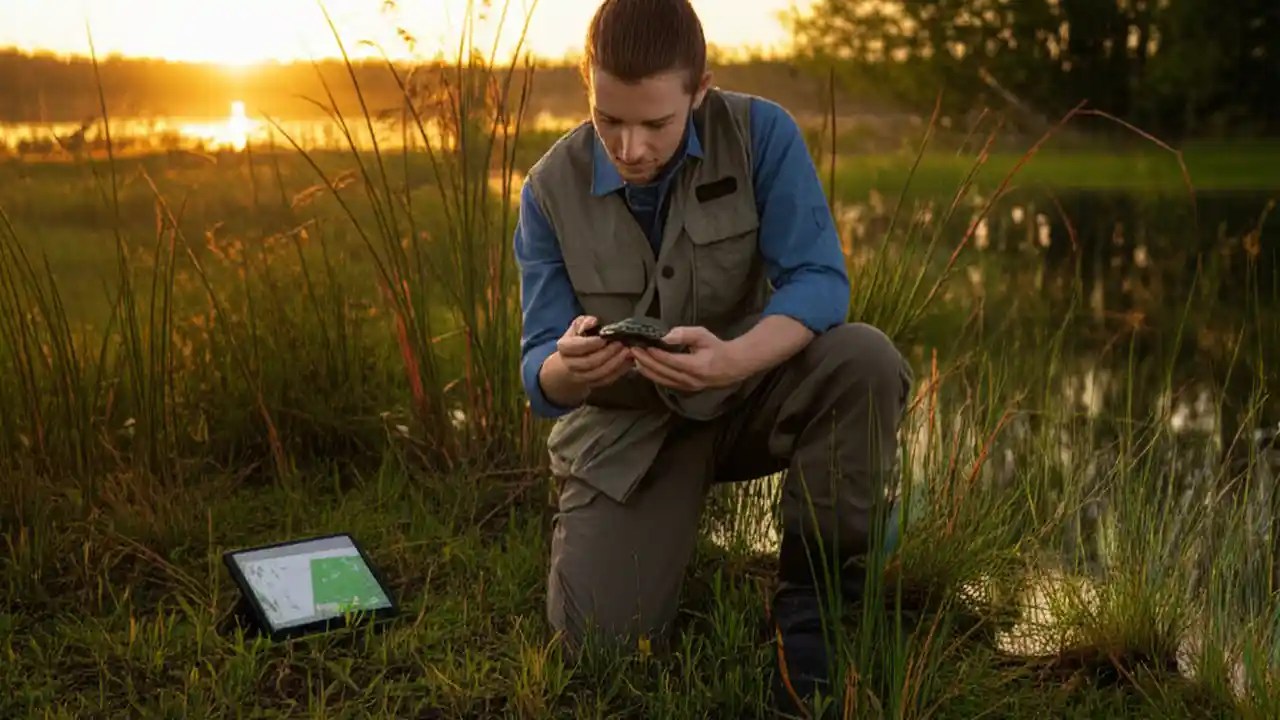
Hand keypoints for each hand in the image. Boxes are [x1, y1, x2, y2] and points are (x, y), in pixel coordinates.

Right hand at [554, 315, 632, 390]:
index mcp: (564, 348)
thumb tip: (593, 322)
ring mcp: (581, 377)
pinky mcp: (592, 384)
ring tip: (627, 352)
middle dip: (607, 353)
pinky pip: (607, 380)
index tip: (604, 338)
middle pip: (589, 362)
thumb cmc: (578, 339)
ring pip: (599, 373)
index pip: (576, 347)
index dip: (591, 343)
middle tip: (620, 343)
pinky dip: (619, 371)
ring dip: (615, 363)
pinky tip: (629, 362)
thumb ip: (585, 322)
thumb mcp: (578, 326)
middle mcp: (570, 364)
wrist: (572, 361)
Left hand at [630, 326, 745, 392]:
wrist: (732, 366)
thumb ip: (684, 334)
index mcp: (695, 366)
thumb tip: (665, 336)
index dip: (654, 354)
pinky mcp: (684, 389)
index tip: (641, 345)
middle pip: (662, 372)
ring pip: (661, 380)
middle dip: (645, 361)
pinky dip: (653, 375)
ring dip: (646, 370)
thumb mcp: (703, 335)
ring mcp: (686, 387)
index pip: (670, 361)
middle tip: (632, 350)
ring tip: (634, 358)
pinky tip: (644, 367)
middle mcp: (689, 380)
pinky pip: (664, 382)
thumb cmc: (717, 348)